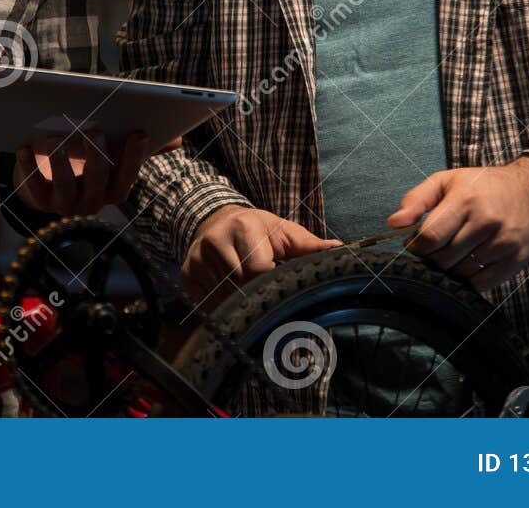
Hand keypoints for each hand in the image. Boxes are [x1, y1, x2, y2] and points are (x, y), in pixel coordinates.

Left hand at [14, 131, 152, 215]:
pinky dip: (28, 168)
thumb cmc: (86, 163)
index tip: (139, 133)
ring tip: (56, 139)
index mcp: (113, 189)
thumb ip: (139, 147)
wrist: (47, 185)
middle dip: (97, 156)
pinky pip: (34, 189)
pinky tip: (24, 149)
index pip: (128, 176)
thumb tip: (177, 138)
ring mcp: (65, 204)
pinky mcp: (40, 201)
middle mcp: (92, 201)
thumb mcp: (113, 155)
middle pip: (98, 181)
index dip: (134, 157)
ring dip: (61, 162)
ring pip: (65, 187)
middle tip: (94, 131)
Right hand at [182, 205, 339, 309]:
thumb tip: (341, 250)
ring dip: (241, 303)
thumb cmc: (259, 230)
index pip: (258, 270)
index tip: (278, 288)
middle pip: (241, 287)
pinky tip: (230, 296)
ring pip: (225, 299)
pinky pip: (208, 304)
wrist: (218, 222)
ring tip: (249, 293)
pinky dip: (223, 306)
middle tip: (266, 295)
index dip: (271, 283)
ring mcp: (197, 259)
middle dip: (256, 295)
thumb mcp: (284, 232)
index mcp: (244, 227)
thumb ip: (310, 245)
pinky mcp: (187, 275)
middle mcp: (216, 240)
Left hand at [389, 157, 528, 291]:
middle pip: (443, 259)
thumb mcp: (447, 180)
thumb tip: (394, 223)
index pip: (430, 237)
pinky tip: (467, 263)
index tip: (415, 243)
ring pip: (460, 273)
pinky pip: (480, 284)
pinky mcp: (515, 261)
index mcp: (466, 200)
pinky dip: (468, 279)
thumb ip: (416, 199)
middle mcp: (487, 222)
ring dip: (449, 268)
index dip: (416, 246)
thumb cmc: (483, 186)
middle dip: (431, 257)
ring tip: (451, 253)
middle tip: (434, 248)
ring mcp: (503, 244)